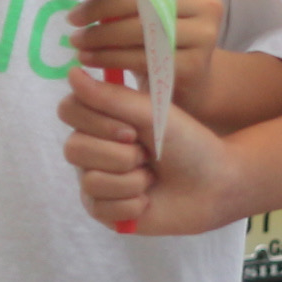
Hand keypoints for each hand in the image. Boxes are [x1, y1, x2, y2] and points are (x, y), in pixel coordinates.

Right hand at [58, 68, 247, 235]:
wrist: (213, 184)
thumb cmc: (186, 143)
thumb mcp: (152, 113)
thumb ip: (110, 96)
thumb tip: (71, 71)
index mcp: (101, 118)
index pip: (68, 110)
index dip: (97, 122)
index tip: (131, 129)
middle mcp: (92, 147)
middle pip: (74, 148)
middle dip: (121, 155)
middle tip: (148, 155)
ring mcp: (95, 179)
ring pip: (90, 181)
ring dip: (132, 180)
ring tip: (151, 177)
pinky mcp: (103, 210)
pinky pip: (100, 208)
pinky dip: (132, 203)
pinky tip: (148, 199)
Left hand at [70, 0, 219, 100]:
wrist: (192, 83)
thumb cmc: (163, 38)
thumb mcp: (151, 9)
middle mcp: (205, 2)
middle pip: (141, 0)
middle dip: (100, 8)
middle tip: (73, 18)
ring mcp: (203, 35)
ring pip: (139, 30)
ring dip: (100, 37)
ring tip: (77, 41)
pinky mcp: (194, 65)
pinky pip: (141, 58)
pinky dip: (109, 58)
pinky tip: (89, 59)